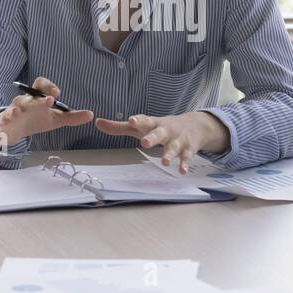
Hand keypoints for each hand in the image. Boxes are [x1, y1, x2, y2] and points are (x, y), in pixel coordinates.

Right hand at [0, 76, 93, 150]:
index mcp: (37, 98)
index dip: (49, 87)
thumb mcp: (55, 119)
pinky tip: (1, 136)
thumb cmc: (35, 119)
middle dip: (38, 99)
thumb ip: (72, 116)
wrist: (13, 129)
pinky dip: (0, 131)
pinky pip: (0, 126)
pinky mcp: (3, 125)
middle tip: (49, 100)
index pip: (41, 85)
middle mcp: (24, 103)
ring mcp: (12, 113)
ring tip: (16, 113)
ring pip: (12, 109)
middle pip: (29, 97)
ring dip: (13, 111)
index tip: (57, 94)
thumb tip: (91, 114)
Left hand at [94, 111, 227, 173]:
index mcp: (153, 124)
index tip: (131, 121)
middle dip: (152, 138)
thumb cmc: (162, 127)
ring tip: (164, 162)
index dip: (137, 120)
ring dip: (169, 155)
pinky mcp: (188, 150)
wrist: (195, 125)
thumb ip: (120, 127)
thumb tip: (97, 123)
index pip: (144, 120)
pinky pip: (186, 158)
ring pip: (173, 147)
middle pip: (158, 133)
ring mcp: (178, 140)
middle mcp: (166, 131)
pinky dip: (184, 164)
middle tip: (144, 142)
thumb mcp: (142, 126)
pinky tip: (182, 171)